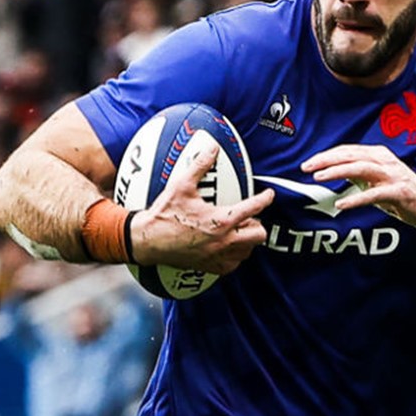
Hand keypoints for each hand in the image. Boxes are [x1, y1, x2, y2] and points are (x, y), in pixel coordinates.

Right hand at [131, 138, 272, 273]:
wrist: (147, 241)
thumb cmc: (164, 215)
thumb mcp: (181, 185)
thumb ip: (200, 165)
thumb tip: (211, 148)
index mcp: (221, 220)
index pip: (254, 208)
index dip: (265, 199)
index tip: (268, 195)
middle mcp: (224, 241)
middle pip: (259, 235)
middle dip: (258, 224)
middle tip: (249, 217)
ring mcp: (218, 256)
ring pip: (248, 251)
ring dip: (247, 240)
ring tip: (239, 230)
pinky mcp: (210, 267)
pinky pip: (233, 264)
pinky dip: (235, 255)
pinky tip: (226, 246)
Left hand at [304, 143, 415, 233]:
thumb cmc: (399, 191)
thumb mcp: (374, 179)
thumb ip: (356, 173)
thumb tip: (330, 171)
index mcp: (377, 154)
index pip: (347, 150)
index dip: (327, 155)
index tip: (308, 163)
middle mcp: (384, 160)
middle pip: (351, 156)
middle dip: (327, 161)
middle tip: (307, 167)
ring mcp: (393, 175)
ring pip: (361, 169)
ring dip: (338, 172)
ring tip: (319, 178)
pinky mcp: (399, 192)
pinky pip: (374, 194)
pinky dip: (357, 199)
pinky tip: (341, 204)